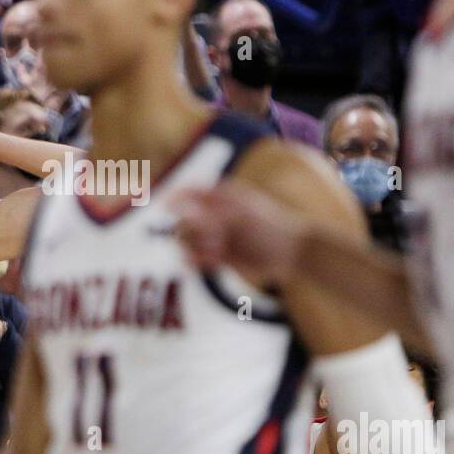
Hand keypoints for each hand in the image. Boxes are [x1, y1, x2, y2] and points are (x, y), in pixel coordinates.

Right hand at [174, 179, 304, 286]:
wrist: (293, 253)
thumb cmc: (270, 227)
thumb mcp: (238, 219)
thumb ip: (208, 217)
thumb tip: (180, 212)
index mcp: (221, 196)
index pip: (188, 192)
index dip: (173, 198)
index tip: (161, 206)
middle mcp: (216, 215)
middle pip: (185, 221)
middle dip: (194, 230)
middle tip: (216, 237)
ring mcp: (218, 236)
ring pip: (190, 242)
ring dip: (198, 247)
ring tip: (220, 251)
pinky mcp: (221, 257)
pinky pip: (198, 258)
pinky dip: (196, 260)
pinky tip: (199, 261)